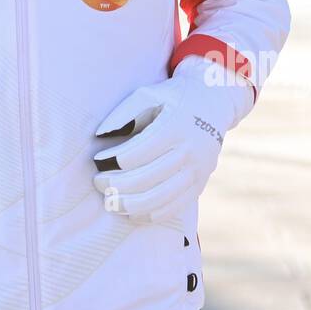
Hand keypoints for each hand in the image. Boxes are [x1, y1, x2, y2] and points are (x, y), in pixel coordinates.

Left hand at [92, 56, 254, 222]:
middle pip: (148, 178)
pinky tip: (132, 213)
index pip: (138, 152)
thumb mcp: (147, 95)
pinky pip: (176, 206)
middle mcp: (189, 151)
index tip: (97, 160)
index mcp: (175, 126)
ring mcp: (197, 170)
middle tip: (98, 183)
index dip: (113, 160)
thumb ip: (122, 114)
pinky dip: (152, 214)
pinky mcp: (200, 183)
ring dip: (131, 205)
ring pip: (161, 197)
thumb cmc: (172, 98)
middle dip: (117, 185)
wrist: (213, 103)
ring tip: (110, 204)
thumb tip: (99, 136)